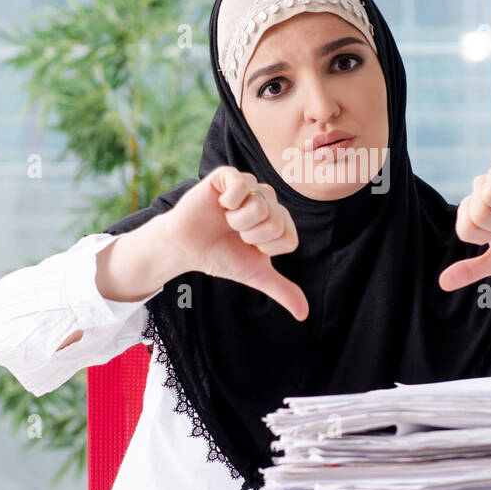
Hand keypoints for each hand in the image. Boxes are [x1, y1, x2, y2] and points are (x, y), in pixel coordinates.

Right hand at [162, 166, 308, 320]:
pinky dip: (229, 202)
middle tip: (234, 232)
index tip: (249, 246)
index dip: (267, 248)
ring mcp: (249, 185)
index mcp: (278, 219)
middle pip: (276, 222)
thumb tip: (304, 314)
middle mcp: (267, 199)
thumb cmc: (220, 256)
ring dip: (238, 221)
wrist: (187, 248)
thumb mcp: (254, 274)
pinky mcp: (228, 176)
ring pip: (261, 206)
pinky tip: (219, 205)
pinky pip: (243, 186)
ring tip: (225, 219)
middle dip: (252, 236)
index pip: (289, 238)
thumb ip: (281, 289)